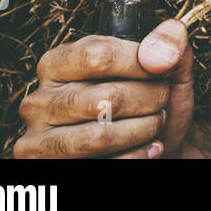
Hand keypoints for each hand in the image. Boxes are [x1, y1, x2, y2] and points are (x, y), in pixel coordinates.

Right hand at [14, 19, 194, 158]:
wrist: (161, 146)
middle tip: (162, 100)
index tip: (161, 70)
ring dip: (143, 129)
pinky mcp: (51, 169)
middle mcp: (40, 101)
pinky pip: (103, 165)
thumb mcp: (167, 62)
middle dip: (149, 99)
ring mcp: (40, 140)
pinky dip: (136, 156)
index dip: (141, 64)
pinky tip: (148, 148)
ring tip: (155, 123)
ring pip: (99, 137)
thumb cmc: (152, 99)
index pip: (98, 56)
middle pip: (105, 98)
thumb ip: (170, 41)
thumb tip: (157, 56)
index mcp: (58, 63)